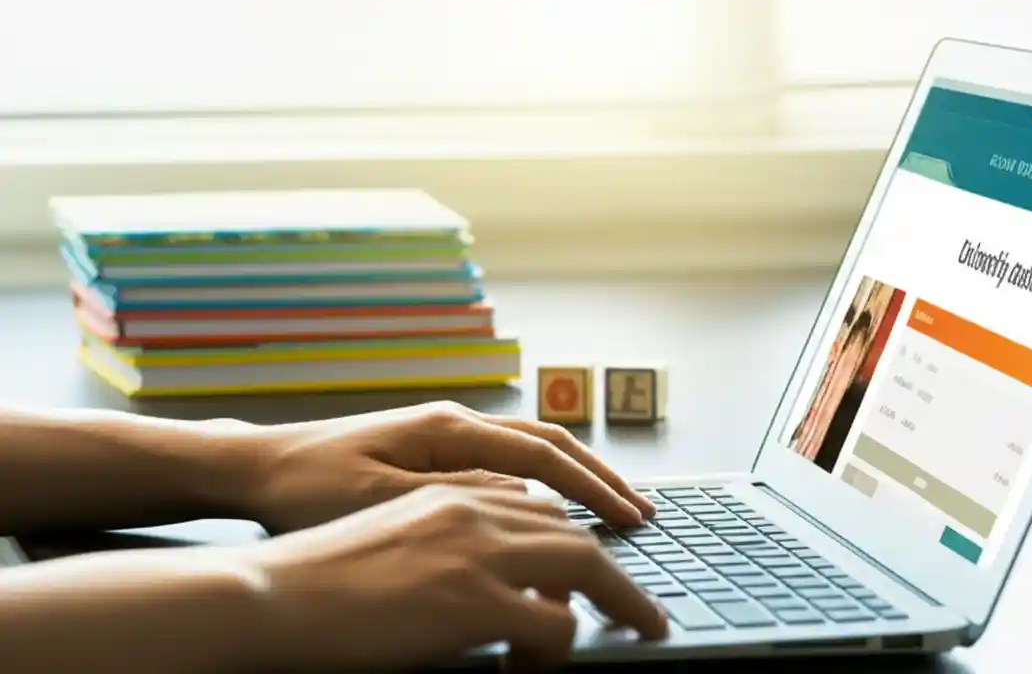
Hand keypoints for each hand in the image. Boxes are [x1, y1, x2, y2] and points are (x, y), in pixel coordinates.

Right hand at [242, 484, 667, 671]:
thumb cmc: (318, 579)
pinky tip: (531, 672)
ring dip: (616, 602)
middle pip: (574, 532)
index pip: (539, 504)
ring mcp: (478, 553)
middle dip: (618, 571)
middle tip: (644, 607)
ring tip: (635, 630)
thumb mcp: (394, 539)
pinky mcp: (475, 603)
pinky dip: (558, 652)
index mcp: (451, 492)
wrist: (269, 598)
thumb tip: (495, 575)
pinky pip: (555, 628)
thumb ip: (450, 543)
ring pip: (583, 566)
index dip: (579, 535)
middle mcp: (473, 510)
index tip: (605, 560)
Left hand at [247, 401, 655, 531]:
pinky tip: (550, 510)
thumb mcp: (378, 500)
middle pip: (549, 443)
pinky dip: (542, 486)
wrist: (253, 468)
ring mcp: (442, 437)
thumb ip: (454, 499)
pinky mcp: (429, 455)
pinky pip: (505, 466)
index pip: (542, 454)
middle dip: (599, 476)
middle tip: (640, 510)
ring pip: (530, 452)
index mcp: (447, 429)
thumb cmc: (304, 486)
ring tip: (611, 508)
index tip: (629, 516)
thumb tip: (525, 501)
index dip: (592, 486)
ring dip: (575, 478)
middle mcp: (453, 424)